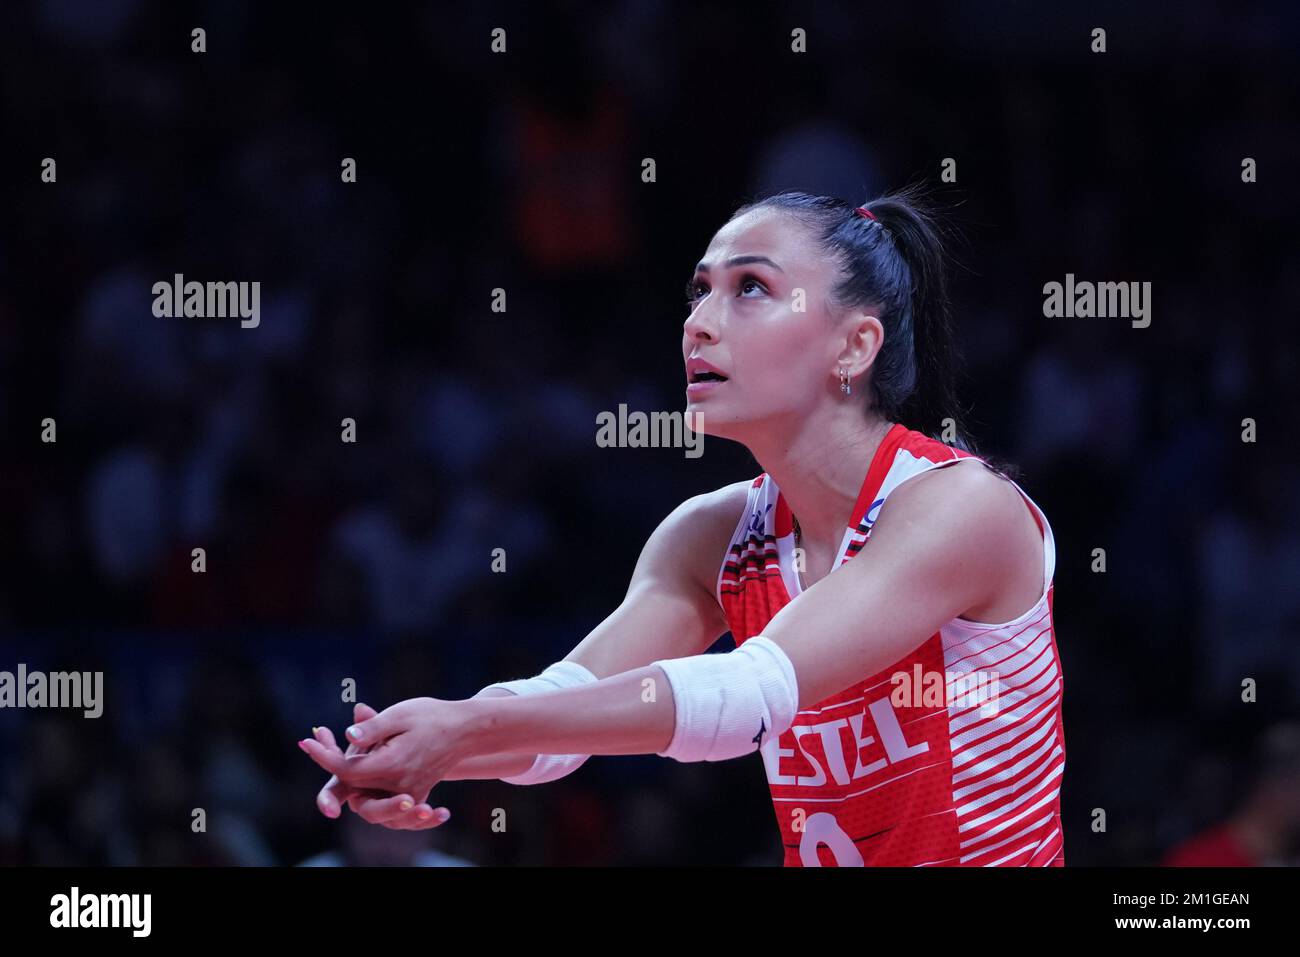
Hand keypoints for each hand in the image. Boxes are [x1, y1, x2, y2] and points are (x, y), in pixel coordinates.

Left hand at [306, 703, 448, 828]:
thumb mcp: (401, 714)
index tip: (306, 740)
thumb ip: (373, 726)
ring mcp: (409, 793)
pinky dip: (371, 794)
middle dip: (333, 770)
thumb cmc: (432, 717)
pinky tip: (360, 768)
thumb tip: (348, 737)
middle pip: (354, 789)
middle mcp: (399, 785)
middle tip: (321, 741)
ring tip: (336, 762)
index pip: (347, 769)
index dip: (323, 756)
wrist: (466, 730)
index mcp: (392, 764)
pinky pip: (387, 805)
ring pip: (369, 800)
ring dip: (351, 786)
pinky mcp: (416, 794)